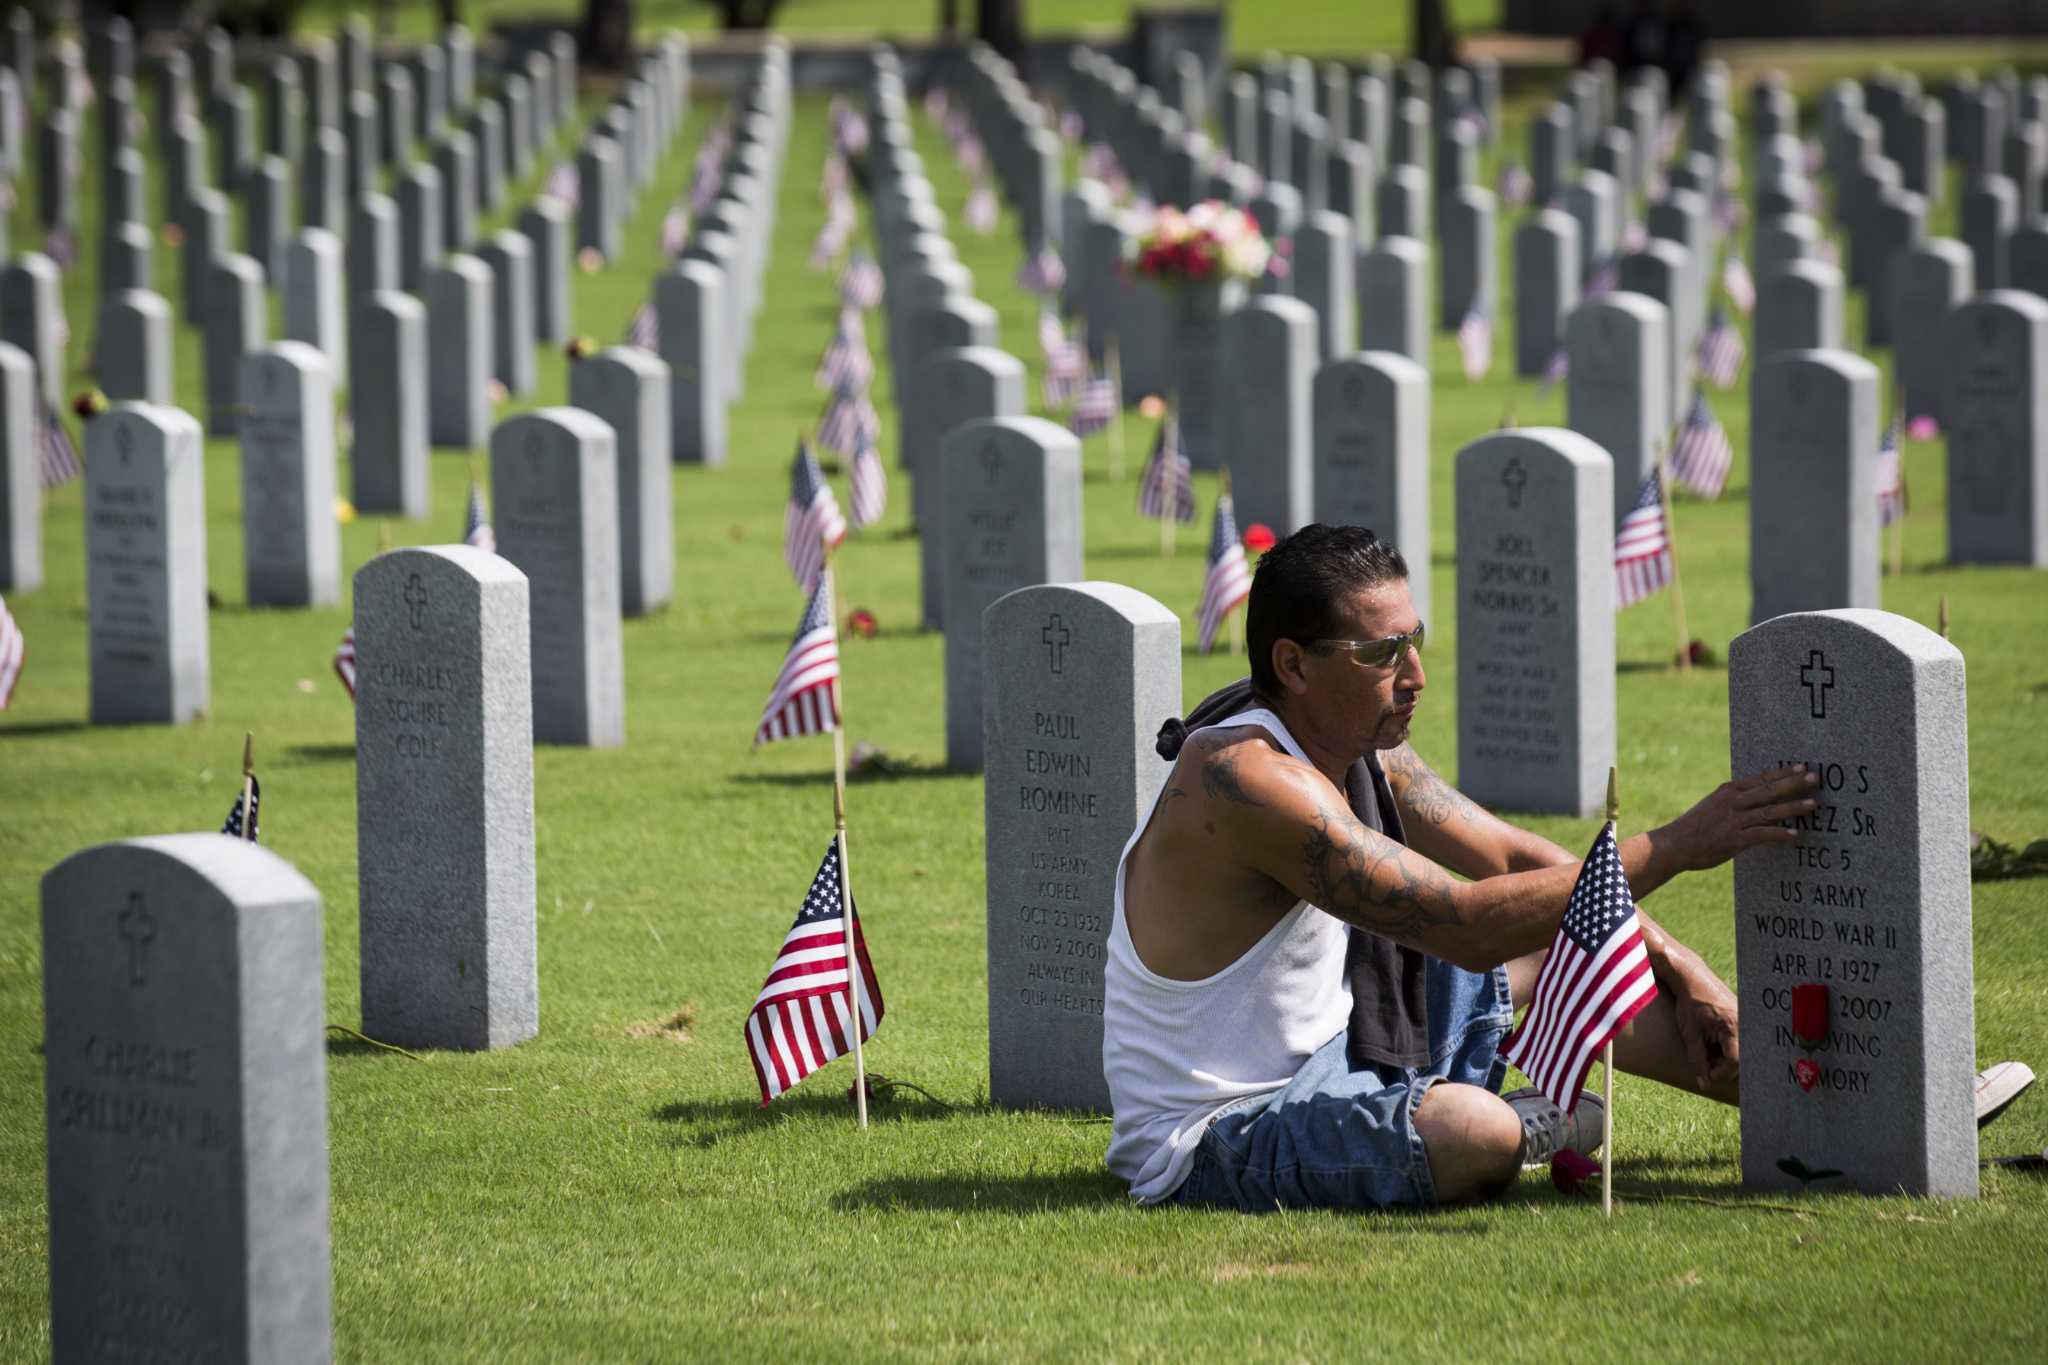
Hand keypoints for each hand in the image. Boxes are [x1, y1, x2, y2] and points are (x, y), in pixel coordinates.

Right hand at [1660, 765, 1818, 871]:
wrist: (1674, 844)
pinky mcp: (1733, 839)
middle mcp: (1733, 802)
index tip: (1803, 766)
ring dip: (1792, 807)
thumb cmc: (1695, 827)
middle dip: (1793, 783)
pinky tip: (1794, 835)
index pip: (1762, 779)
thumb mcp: (1714, 806)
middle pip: (1768, 790)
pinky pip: (1760, 835)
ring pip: (1768, 811)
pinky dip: (1778, 834)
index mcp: (1729, 791)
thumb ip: (1736, 802)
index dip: (1784, 773)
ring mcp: (1733, 820)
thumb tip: (1760, 801)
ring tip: (1813, 805)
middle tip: (1815, 777)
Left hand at [1662, 954, 1739, 1093]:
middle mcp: (1746, 1025)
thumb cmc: (1690, 1005)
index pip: (1735, 1062)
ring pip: (1741, 1053)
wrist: (1693, 979)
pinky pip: (1740, 1043)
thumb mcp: (1690, 1035)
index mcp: (1733, 1027)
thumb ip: (1698, 1061)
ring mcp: (1747, 1022)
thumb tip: (1704, 1084)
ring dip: (1725, 1059)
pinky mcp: (1744, 1021)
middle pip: (1741, 1060)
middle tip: (1705, 1064)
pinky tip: (1712, 1043)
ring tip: (1707, 1050)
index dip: (1719, 1073)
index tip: (1705, 1075)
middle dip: (1723, 1068)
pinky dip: (1727, 1049)